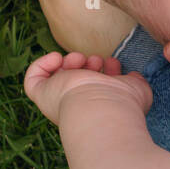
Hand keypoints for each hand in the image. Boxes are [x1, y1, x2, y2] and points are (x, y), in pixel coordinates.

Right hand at [23, 52, 152, 126]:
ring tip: (80, 60)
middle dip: (88, 63)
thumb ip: (135, 83)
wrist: (101, 109)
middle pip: (79, 81)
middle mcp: (80, 104)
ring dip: (70, 61)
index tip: (113, 63)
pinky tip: (57, 58)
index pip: (99, 87)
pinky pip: (32, 80)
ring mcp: (60, 100)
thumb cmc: (122, 104)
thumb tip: (133, 77)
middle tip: (95, 61)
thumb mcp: (137, 91)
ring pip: (59, 78)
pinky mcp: (43, 95)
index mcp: (102, 106)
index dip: (106, 70)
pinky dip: (41, 64)